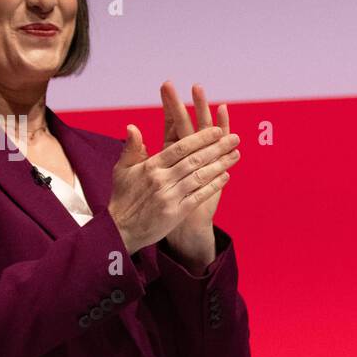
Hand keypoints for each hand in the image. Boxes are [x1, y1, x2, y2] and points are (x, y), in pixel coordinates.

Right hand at [106, 101, 239, 255]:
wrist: (121, 230)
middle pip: (194, 160)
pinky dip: (213, 186)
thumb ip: (131, 148)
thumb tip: (132, 126)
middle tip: (235, 138)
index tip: (217, 130)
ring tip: (235, 155)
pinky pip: (199, 196)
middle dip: (217, 148)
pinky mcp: (176, 213)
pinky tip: (226, 177)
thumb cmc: (122, 198)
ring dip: (220, 165)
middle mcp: (162, 180)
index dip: (201, 138)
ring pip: (200, 176)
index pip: (180, 147)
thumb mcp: (122, 170)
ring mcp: (170, 196)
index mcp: (151, 167)